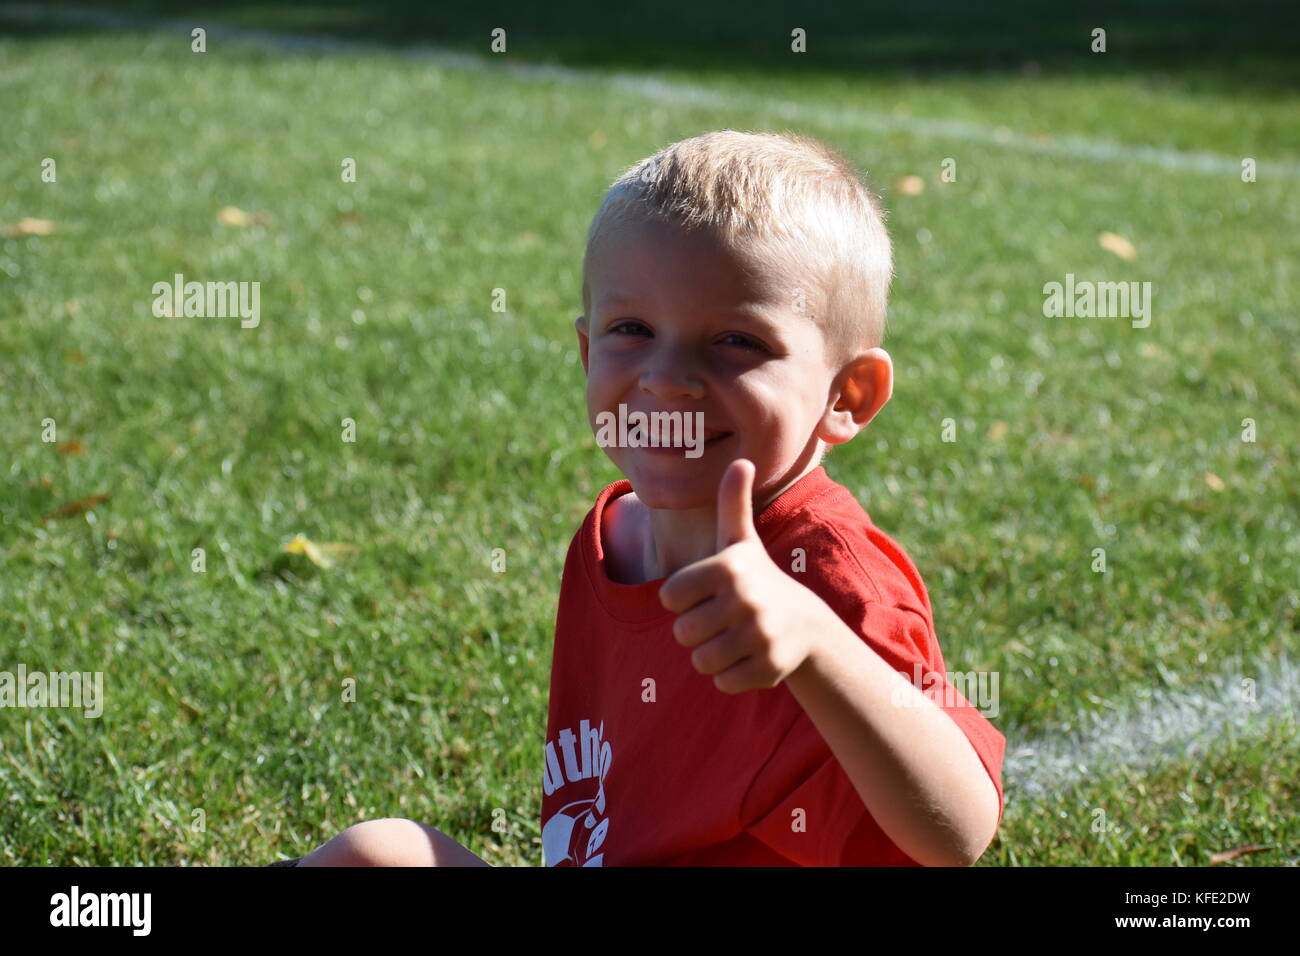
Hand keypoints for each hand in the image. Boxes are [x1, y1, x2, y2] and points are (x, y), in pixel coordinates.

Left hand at [658, 459, 826, 693]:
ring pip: (699, 661)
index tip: (706, 594)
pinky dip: (730, 677)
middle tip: (720, 621)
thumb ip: (732, 503)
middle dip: (695, 632)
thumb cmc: (757, 579)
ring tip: (732, 640)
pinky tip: (747, 658)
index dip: (682, 600)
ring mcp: (759, 636)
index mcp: (728, 568)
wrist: (806, 625)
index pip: (668, 597)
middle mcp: (745, 600)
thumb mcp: (741, 542)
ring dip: (710, 656)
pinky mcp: (768, 669)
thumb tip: (739, 460)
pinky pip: (722, 683)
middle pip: (681, 633)